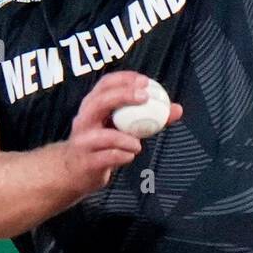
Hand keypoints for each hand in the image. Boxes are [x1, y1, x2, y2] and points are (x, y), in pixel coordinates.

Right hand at [62, 71, 183, 194]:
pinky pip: (107, 157)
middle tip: (145, 97)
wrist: (75, 173)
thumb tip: (177, 109)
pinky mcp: (86, 162)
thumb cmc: (102, 145)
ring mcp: (83, 142)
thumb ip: (148, 118)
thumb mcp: (123, 128)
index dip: (124, 79)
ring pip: (104, 136)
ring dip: (126, 138)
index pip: (105, 85)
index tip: (145, 80)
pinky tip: (129, 156)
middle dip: (122, 96)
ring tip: (138, 144)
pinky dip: (122, 156)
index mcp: (92, 107)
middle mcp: (83, 121)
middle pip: (99, 102)